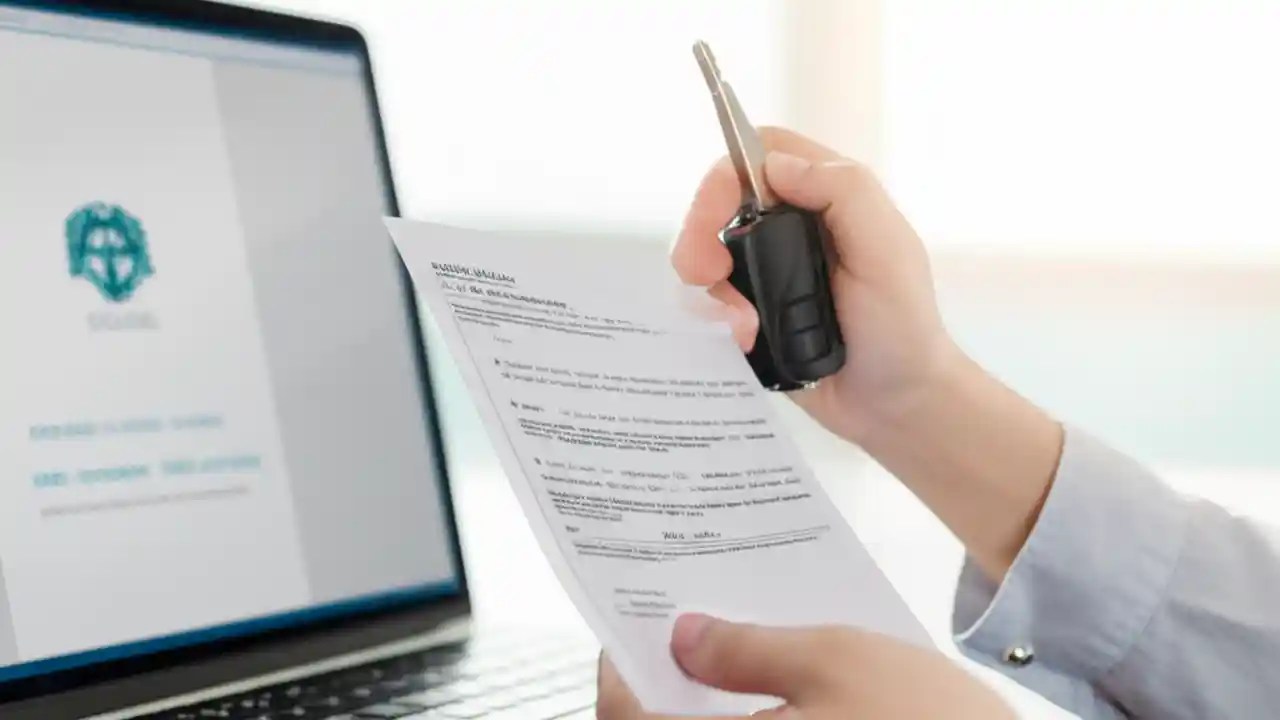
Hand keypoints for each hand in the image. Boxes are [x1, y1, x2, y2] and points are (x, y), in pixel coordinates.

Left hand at [595, 614, 1013, 719]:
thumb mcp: (833, 658)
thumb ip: (746, 648)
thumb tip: (687, 637)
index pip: (625, 717)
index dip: (619, 670)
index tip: (628, 630)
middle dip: (669, 680)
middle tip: (682, 627)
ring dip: (712, 703)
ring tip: (730, 647)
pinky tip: (776, 687)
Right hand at [673, 127, 958, 443]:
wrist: (894, 406)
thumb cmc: (902, 326)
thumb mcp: (887, 249)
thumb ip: (843, 193)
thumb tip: (774, 165)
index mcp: (825, 199)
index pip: (760, 154)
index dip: (728, 173)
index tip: (716, 214)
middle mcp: (789, 229)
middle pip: (718, 205)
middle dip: (699, 236)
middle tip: (705, 275)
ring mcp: (766, 274)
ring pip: (704, 256)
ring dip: (709, 289)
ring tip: (741, 325)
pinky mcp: (749, 315)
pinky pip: (706, 305)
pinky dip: (713, 321)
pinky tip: (743, 340)